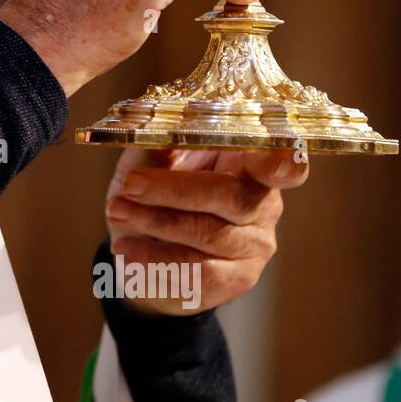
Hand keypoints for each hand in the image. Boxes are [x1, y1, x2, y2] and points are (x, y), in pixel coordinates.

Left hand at [103, 147, 307, 315]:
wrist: (142, 251)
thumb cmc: (151, 196)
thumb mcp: (148, 162)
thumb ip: (158, 143)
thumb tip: (156, 122)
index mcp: (249, 165)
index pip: (281, 163)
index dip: (283, 163)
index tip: (275, 161)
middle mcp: (264, 204)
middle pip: (231, 196)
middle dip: (172, 190)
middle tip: (128, 186)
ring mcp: (255, 244)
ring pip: (209, 234)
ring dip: (156, 223)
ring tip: (116, 213)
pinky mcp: (238, 278)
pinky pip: (198, 272)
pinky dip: (156, 258)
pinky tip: (127, 250)